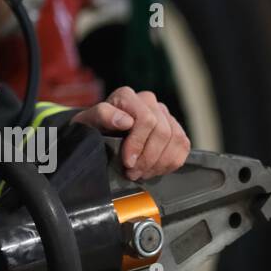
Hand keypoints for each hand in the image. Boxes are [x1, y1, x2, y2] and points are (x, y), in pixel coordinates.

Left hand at [71, 86, 189, 180]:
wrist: (98, 135)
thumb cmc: (92, 129)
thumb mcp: (87, 122)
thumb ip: (102, 115)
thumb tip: (125, 121)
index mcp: (127, 96)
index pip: (146, 119)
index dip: (139, 144)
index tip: (127, 161)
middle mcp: (148, 101)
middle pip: (163, 132)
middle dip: (148, 158)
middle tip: (133, 172)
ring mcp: (163, 114)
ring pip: (176, 140)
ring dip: (159, 163)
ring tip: (141, 173)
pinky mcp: (174, 129)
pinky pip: (183, 146)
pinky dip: (170, 163)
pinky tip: (153, 169)